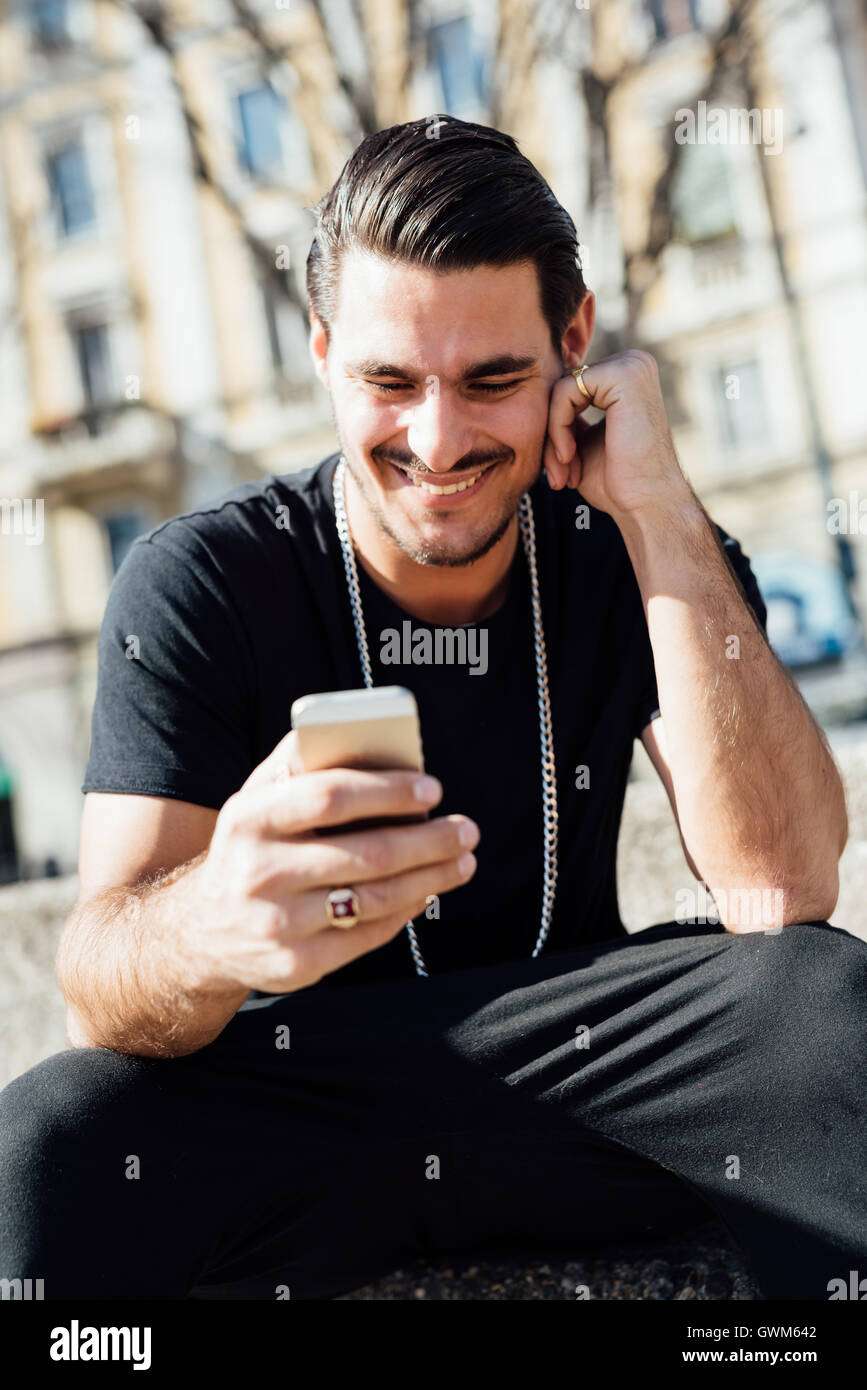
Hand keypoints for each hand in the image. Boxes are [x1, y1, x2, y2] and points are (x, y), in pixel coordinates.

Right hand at [185, 729, 478, 994]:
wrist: (200, 932)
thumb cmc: (248, 848)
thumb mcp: (255, 799)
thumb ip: (299, 763)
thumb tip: (360, 728)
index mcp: (250, 818)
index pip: (329, 797)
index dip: (387, 791)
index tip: (431, 788)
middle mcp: (259, 872)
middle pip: (365, 854)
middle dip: (428, 840)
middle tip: (466, 829)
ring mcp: (277, 924)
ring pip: (374, 899)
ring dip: (430, 878)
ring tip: (462, 861)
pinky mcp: (295, 965)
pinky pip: (366, 935)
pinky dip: (405, 912)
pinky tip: (426, 893)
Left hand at [542, 349, 692, 518]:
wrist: (646, 503)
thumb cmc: (617, 481)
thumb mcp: (582, 441)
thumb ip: (566, 416)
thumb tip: (534, 394)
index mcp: (625, 376)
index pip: (568, 388)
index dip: (554, 428)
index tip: (561, 468)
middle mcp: (632, 362)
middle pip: (562, 387)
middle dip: (551, 435)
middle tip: (559, 476)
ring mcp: (630, 365)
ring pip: (559, 390)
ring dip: (552, 437)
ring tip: (564, 473)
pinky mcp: (623, 375)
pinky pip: (564, 391)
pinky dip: (558, 428)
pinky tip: (570, 456)